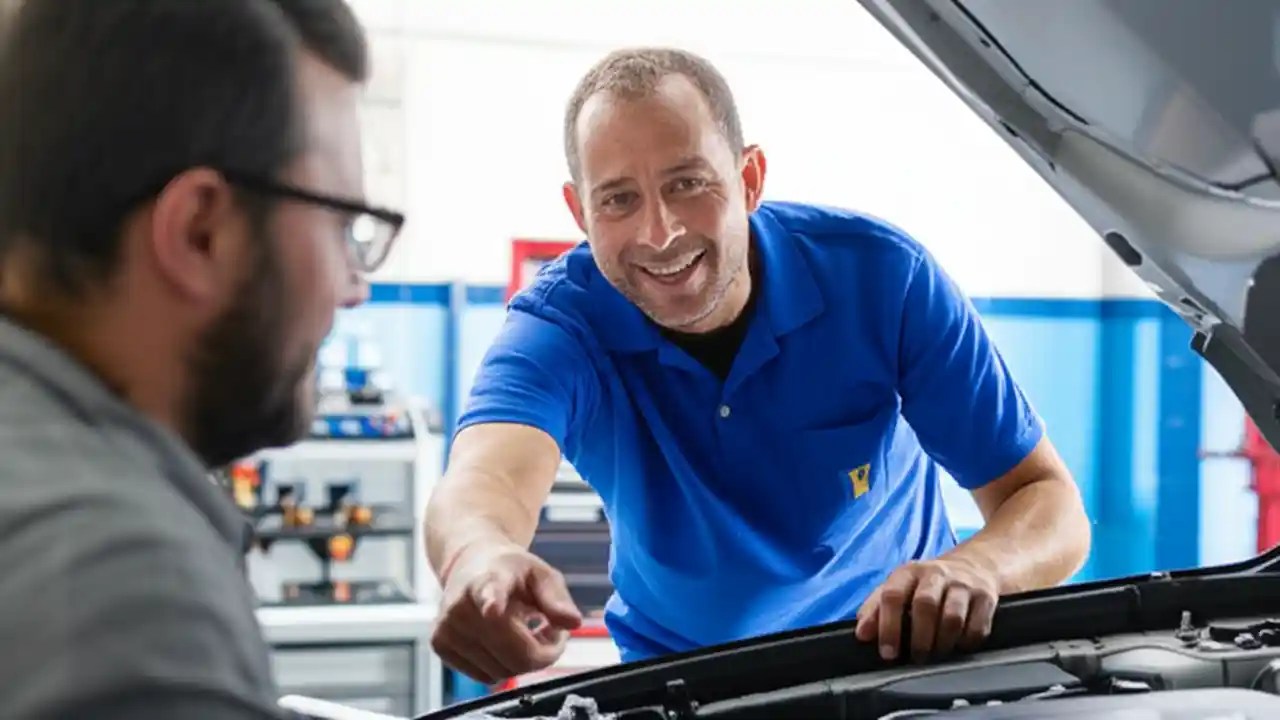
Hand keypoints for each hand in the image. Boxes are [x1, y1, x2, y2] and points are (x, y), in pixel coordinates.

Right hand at [431, 545, 583, 684]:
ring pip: (501, 671)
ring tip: (528, 633)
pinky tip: (507, 643)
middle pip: (514, 654)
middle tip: (553, 633)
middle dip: (544, 653)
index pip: (489, 594)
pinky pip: (486, 676)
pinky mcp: (440, 645)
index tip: (493, 608)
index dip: (492, 603)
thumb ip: (557, 598)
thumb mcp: (541, 574)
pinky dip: (504, 667)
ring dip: (525, 661)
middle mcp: (461, 604)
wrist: (471, 563)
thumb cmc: (510, 571)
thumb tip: (572, 622)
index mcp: (489, 579)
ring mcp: (447, 627)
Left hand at [854, 557, 998, 662]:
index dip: (887, 626)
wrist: (976, 564)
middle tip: (915, 657)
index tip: (887, 652)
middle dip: (918, 638)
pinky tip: (958, 647)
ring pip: (952, 617)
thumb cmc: (928, 583)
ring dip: (941, 643)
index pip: (892, 595)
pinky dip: (966, 642)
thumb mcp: (899, 587)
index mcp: (909, 572)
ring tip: (935, 654)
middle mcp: (936, 574)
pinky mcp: (987, 597)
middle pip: (924, 605)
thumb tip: (862, 634)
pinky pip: (977, 626)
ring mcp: (963, 584)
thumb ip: (876, 608)